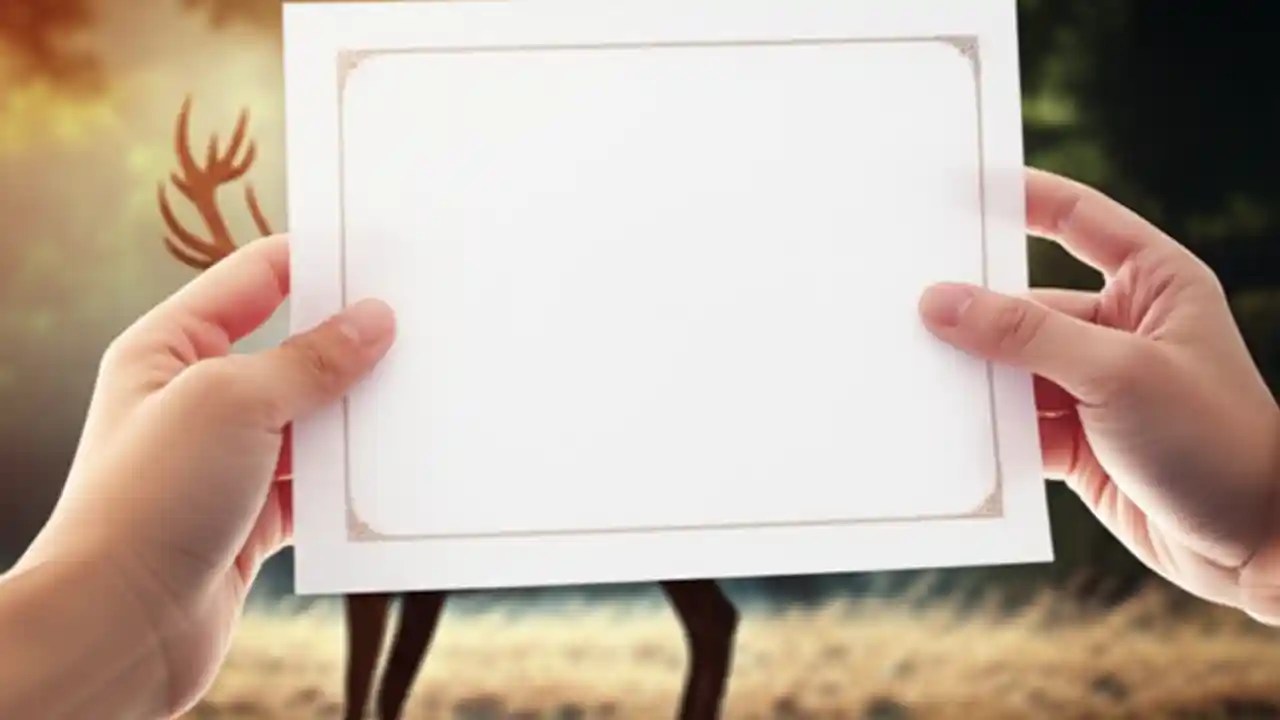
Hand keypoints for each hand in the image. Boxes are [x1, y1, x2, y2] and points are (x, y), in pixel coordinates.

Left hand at [11, 235, 394, 715]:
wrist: (119, 626)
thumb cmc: (148, 501)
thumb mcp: (231, 403)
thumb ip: (309, 360)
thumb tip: (372, 322)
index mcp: (170, 348)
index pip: (255, 279)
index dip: (317, 262)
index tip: (382, 259)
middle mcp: (198, 398)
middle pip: (293, 350)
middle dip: (351, 345)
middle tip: (418, 330)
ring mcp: (228, 459)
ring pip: (312, 420)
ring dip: (357, 418)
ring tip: (416, 401)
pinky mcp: (255, 514)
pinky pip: (317, 482)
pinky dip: (350, 479)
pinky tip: (391, 470)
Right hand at [919, 169, 1279, 620]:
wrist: (1255, 543)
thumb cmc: (1215, 440)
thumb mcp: (1117, 372)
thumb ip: (1024, 334)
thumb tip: (939, 301)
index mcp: (1152, 283)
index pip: (1076, 218)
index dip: (1018, 198)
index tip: (953, 191)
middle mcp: (1121, 328)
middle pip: (1026, 302)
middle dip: (973, 309)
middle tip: (904, 303)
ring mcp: (1096, 387)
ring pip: (1013, 368)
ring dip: (974, 376)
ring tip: (912, 371)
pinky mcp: (1077, 441)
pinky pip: (1015, 423)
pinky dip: (985, 429)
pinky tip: (943, 427)